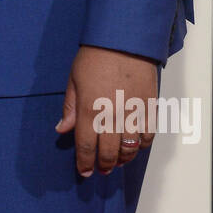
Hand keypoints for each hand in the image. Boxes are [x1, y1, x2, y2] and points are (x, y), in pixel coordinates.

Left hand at [54, 45, 157, 177]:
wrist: (124, 40)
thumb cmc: (95, 57)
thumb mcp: (74, 80)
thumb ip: (70, 109)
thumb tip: (62, 130)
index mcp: (90, 110)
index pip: (86, 147)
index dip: (85, 163)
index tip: (85, 172)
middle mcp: (112, 116)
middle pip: (109, 153)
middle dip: (104, 165)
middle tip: (101, 169)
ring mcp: (134, 113)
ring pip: (130, 148)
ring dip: (123, 159)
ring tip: (117, 161)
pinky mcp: (150, 107)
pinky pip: (148, 135)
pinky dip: (142, 145)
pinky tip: (135, 146)